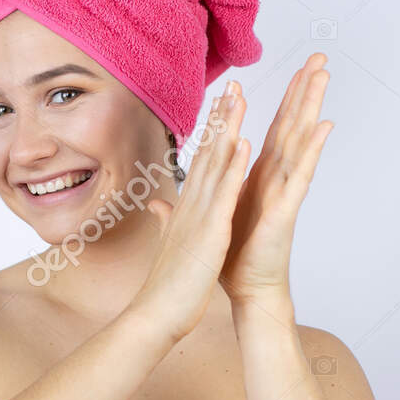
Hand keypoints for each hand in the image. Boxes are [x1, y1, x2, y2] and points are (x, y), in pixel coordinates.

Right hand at [127, 89, 250, 341]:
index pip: (200, 163)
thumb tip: (158, 206)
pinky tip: (242, 142)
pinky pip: (224, 194)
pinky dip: (234, 167)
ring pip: (215, 164)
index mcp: (186, 209)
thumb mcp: (169, 246)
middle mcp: (191, 205)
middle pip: (207, 153)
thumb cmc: (166, 287)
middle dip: (219, 118)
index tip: (220, 106)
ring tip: (238, 97)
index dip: (210, 132)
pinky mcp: (210, 231)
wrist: (156, 315)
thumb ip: (166, 221)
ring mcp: (200, 215)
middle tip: (230, 85)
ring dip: (227, 129)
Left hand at [218, 54, 333, 310]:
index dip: (285, 99)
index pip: (276, 129)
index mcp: (260, 177)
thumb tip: (210, 174)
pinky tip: (323, 127)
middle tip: (319, 58)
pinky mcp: (286, 210)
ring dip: (311, 108)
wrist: (246, 290)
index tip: (295, 68)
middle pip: (293, 126)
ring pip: (300, 142)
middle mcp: (277, 179)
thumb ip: (215, 190)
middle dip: (305, 91)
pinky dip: (311, 151)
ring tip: (323, 77)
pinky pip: (301, 176)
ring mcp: (285, 192)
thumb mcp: (218, 214)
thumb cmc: (236, 257)